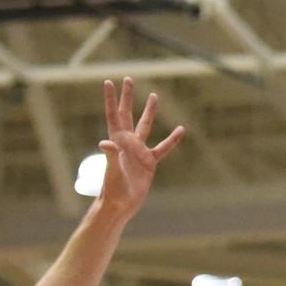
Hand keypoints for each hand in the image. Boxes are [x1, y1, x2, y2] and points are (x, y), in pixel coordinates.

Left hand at [94, 77, 184, 223]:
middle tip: (129, 79)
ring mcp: (139, 151)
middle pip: (127, 114)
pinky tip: (180, 130)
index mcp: (116, 141)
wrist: (120, 205)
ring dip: (149, 111)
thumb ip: (110, 156)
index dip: (111, 99)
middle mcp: (127, 142)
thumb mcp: (112, 171)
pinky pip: (163, 148)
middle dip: (127, 97)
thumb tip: (105, 143)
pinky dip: (172, 139)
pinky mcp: (149, 162)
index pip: (114, 115)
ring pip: (145, 126)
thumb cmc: (112, 189)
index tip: (109, 82)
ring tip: (154, 96)